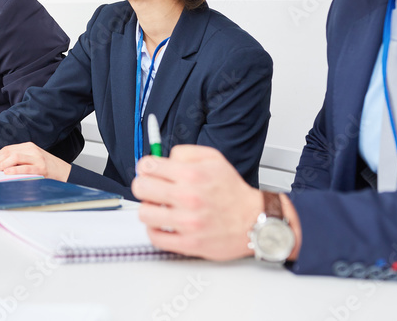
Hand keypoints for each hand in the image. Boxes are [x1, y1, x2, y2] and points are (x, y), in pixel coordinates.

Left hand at [0, 142, 70, 180]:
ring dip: (3, 164)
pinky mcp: (41, 168)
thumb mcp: (32, 158)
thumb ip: (18, 159)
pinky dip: (15, 170)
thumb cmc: (46, 167)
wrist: (64, 172)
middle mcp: (32, 150)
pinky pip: (25, 168)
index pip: (7, 149)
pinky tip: (7, 173)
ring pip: (16, 157)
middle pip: (9, 152)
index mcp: (28, 146)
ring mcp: (37, 158)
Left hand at [131, 144, 262, 260]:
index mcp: (191, 174)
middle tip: (152, 190)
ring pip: (144, 213)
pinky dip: (155, 230)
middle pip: (141, 188)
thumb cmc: (232, 192)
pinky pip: (155, 237)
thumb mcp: (213, 159)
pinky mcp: (189, 244)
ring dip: (149, 210)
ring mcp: (188, 222)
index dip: (145, 168)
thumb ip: (185, 153)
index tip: (149, 173)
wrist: (255, 220)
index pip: (147, 166)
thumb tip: (163, 158)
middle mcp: (188, 197)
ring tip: (160, 209)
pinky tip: (165, 225)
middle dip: (144, 187)